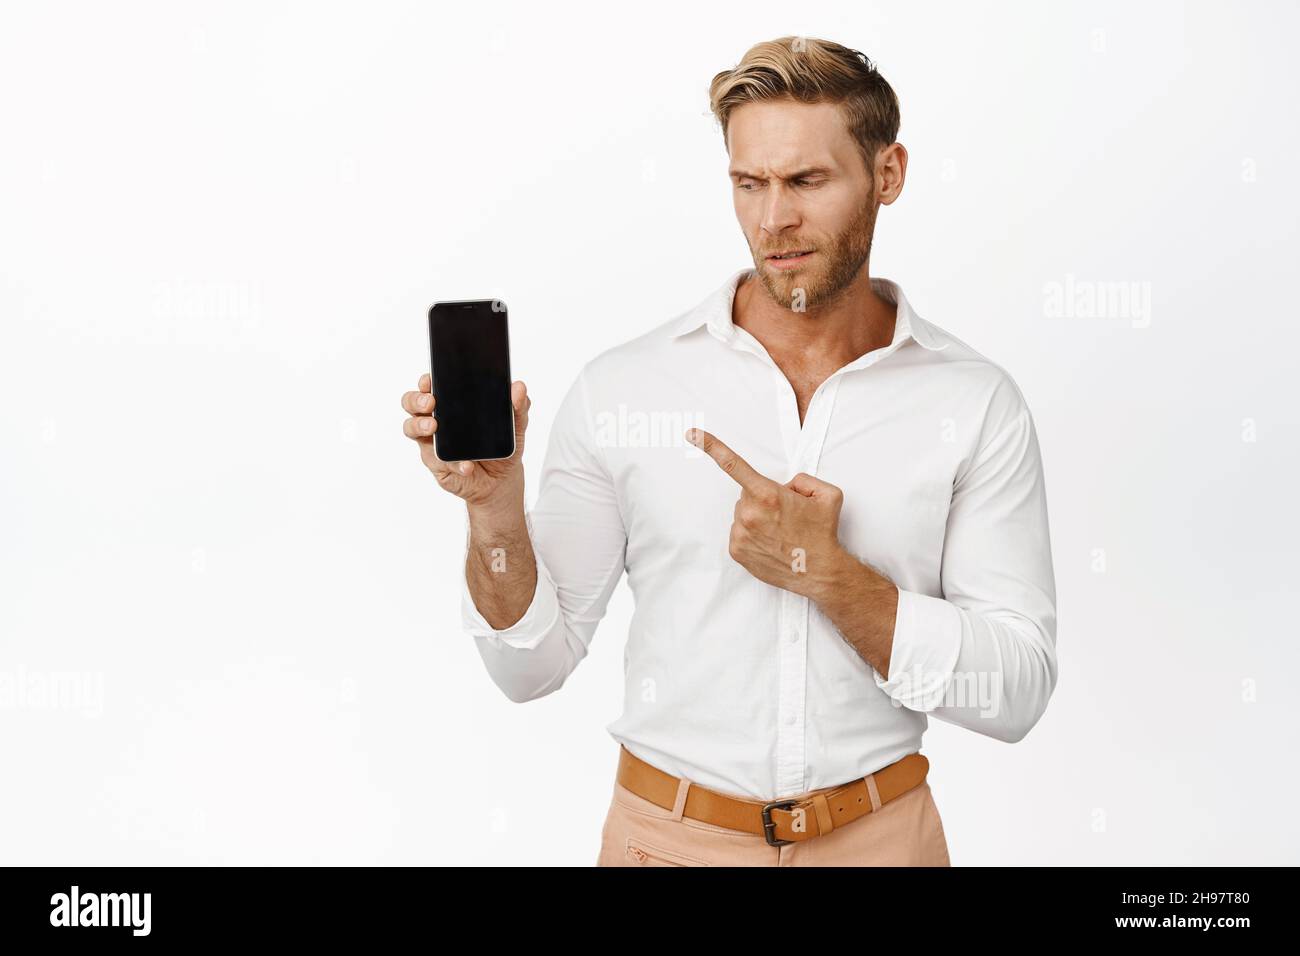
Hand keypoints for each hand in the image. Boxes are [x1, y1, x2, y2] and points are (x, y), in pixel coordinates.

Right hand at [402, 372, 529, 514]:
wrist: (500, 479)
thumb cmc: (500, 445)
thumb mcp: (515, 425)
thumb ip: (518, 406)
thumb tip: (519, 387)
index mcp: (451, 403)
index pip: (431, 385)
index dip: (426, 380)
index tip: (430, 379)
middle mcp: (436, 418)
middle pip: (412, 403)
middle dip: (417, 400)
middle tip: (431, 402)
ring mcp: (432, 441)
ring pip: (411, 428)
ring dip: (419, 425)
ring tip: (433, 426)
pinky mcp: (437, 463)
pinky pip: (437, 460)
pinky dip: (453, 462)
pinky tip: (466, 465)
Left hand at [686, 427, 847, 598]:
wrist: (819, 572)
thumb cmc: (822, 533)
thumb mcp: (827, 494)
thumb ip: (803, 479)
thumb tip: (784, 485)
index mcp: (767, 495)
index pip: (733, 464)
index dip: (711, 446)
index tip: (692, 434)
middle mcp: (749, 513)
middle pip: (747, 494)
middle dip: (763, 499)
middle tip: (785, 515)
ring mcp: (740, 533)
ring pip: (743, 514)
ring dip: (758, 518)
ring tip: (780, 532)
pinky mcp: (736, 550)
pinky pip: (739, 531)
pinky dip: (752, 534)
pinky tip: (770, 543)